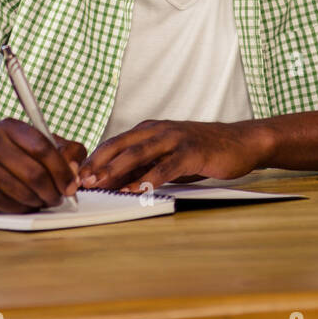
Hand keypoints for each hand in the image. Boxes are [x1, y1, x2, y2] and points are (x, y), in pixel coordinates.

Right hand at [0, 119, 86, 212]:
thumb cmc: (6, 157)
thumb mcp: (32, 144)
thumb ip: (62, 151)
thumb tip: (76, 171)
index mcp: (9, 126)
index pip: (42, 146)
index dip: (61, 169)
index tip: (72, 185)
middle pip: (34, 173)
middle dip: (53, 190)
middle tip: (60, 198)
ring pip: (22, 192)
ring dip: (39, 201)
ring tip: (42, 200)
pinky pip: (8, 205)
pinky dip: (22, 208)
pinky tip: (23, 203)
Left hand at [77, 119, 268, 193]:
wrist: (239, 142)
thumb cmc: (202, 151)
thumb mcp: (168, 157)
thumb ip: (145, 166)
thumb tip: (118, 184)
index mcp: (150, 129)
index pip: (115, 143)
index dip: (95, 159)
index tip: (78, 176)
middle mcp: (158, 130)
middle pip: (121, 145)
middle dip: (99, 164)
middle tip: (82, 182)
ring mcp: (174, 138)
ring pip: (139, 153)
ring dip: (117, 170)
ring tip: (101, 184)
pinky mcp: (191, 150)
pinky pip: (167, 165)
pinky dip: (152, 177)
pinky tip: (141, 189)